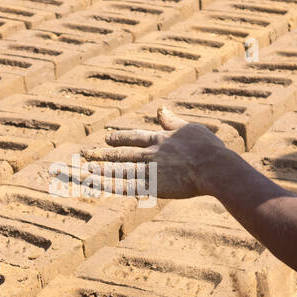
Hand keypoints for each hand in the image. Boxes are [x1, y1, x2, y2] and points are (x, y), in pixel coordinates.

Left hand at [80, 106, 228, 199]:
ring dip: (100, 170)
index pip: (134, 137)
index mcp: (160, 139)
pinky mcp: (151, 186)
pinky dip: (109, 186)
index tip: (107, 138)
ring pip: (118, 170)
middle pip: (121, 154)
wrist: (212, 167)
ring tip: (85, 169)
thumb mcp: (189, 128)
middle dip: (102, 154)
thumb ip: (171, 121)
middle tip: (85, 153)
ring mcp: (149, 170)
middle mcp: (150, 154)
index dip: (119, 138)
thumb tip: (160, 109)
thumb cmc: (207, 148)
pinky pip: (126, 187)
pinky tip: (96, 186)